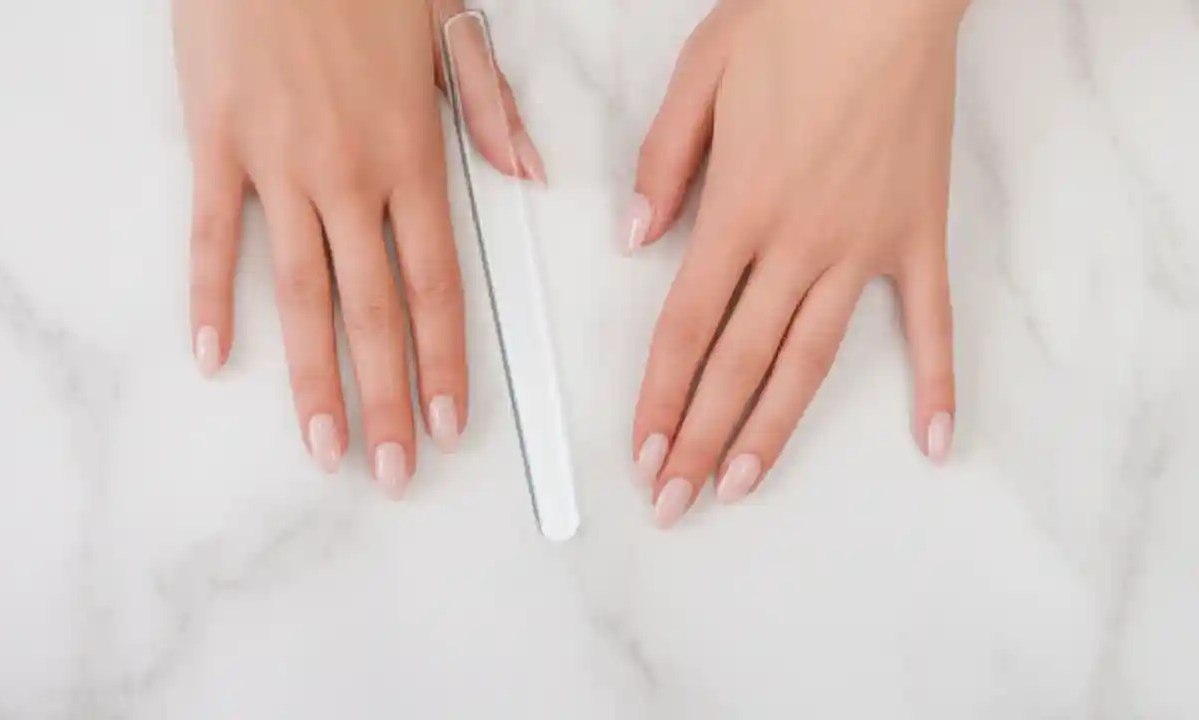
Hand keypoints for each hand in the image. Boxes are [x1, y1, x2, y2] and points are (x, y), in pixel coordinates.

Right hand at [175, 0, 543, 496]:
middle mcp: (349, 174)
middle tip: (394, 471)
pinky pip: (211, 235)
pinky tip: (215, 357)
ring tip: (324, 446)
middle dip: (388, 397)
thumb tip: (530, 178)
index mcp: (412, 152)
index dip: (446, 360)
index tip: (451, 423)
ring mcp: (277, 164)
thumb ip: (491, 110)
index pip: (438, 281)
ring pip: (299, 291)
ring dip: (312, 377)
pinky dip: (209, 298)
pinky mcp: (216, 142)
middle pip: (373, 308)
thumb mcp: (450, 26)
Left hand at [625, 0, 968, 526]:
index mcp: (736, 207)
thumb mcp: (698, 76)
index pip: (683, 328)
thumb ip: (662, 165)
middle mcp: (796, 242)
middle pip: (738, 363)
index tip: (643, 453)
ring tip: (744, 486)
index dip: (659, 399)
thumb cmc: (795, 18)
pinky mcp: (918, 234)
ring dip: (772, 430)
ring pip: (810, 359)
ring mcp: (863, 246)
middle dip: (700, 441)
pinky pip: (930, 322)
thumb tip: (636, 240)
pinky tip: (934, 440)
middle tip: (677, 502)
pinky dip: (935, 381)